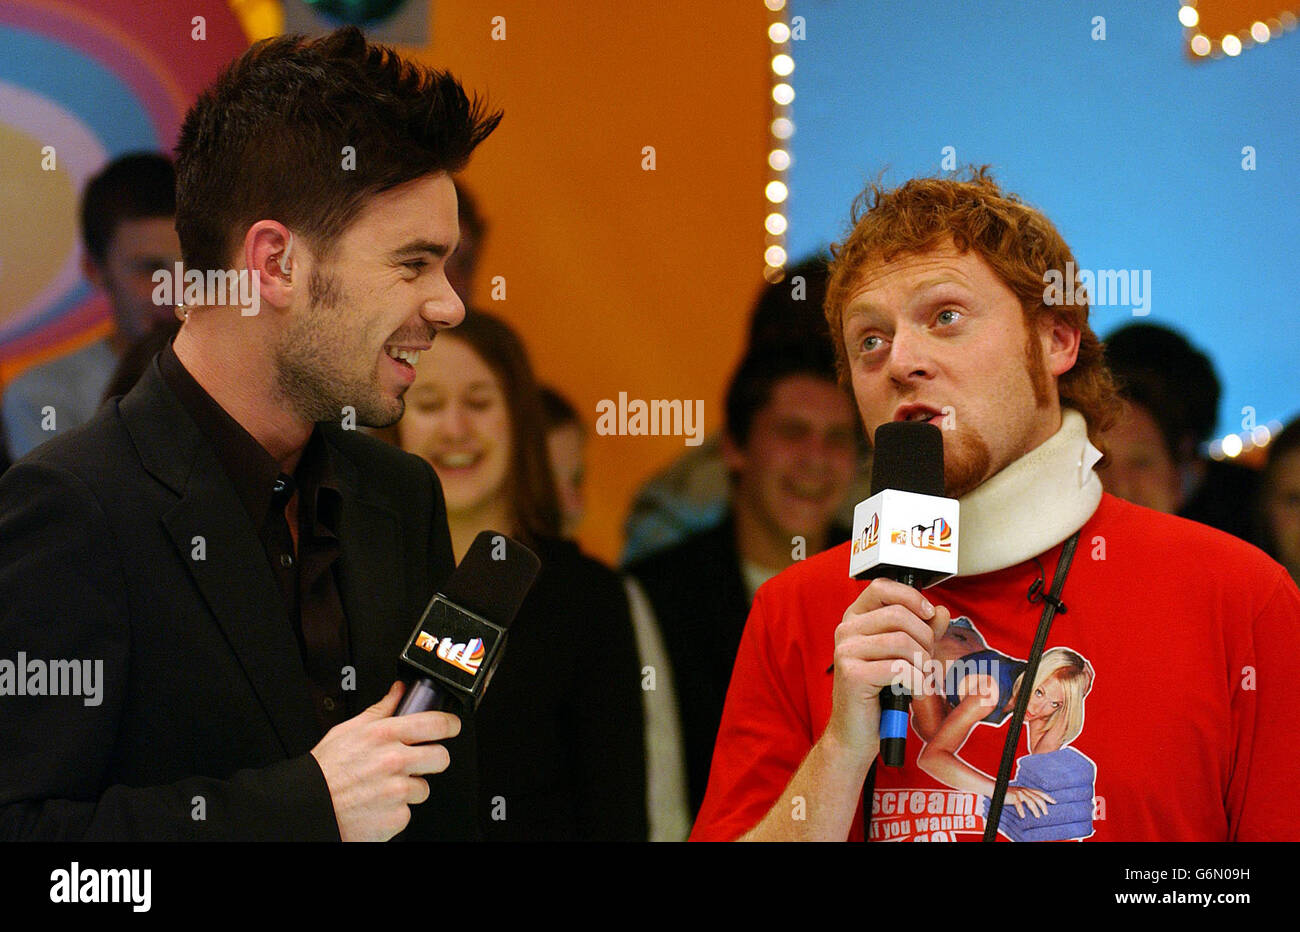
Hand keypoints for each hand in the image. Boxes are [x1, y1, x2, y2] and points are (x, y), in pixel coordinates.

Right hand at [310, 681, 460, 841]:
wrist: (307, 808)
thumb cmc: (325, 771)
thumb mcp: (349, 730)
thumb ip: (381, 710)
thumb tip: (399, 691)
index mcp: (385, 735)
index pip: (436, 724)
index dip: (450, 725)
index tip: (452, 726)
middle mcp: (395, 761)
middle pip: (441, 758)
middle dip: (432, 760)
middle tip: (417, 763)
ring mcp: (397, 791)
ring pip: (423, 788)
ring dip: (409, 790)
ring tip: (383, 788)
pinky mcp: (396, 817)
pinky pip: (407, 812)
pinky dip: (395, 812)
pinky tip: (376, 805)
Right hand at [824, 578, 950, 763]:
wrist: (856, 733)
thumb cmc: (879, 694)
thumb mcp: (904, 657)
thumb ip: (921, 632)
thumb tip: (940, 612)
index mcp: (855, 620)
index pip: (882, 587)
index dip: (910, 596)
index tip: (928, 614)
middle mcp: (845, 630)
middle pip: (899, 615)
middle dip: (924, 639)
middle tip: (926, 662)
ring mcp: (846, 651)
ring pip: (902, 641)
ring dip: (922, 664)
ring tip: (919, 680)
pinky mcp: (852, 674)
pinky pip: (900, 668)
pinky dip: (917, 683)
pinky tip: (913, 694)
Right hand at [1005, 786, 1055, 818]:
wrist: (996, 789)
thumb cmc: (1008, 794)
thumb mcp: (1020, 794)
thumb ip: (1028, 797)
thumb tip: (1036, 804)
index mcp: (1027, 789)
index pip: (1040, 793)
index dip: (1048, 797)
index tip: (1055, 802)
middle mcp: (1024, 790)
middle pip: (1037, 798)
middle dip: (1043, 806)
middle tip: (1046, 813)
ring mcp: (1019, 793)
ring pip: (1030, 801)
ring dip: (1035, 809)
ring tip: (1038, 816)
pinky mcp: (1013, 797)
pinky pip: (1019, 804)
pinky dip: (1021, 810)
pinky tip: (1023, 816)